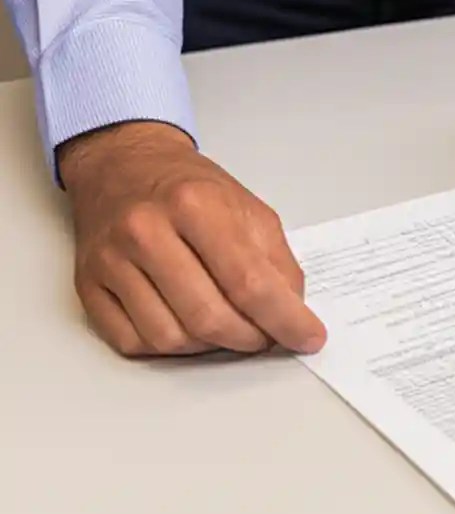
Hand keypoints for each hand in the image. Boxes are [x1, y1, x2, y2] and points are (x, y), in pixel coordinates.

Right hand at [59, 122, 326, 356]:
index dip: (284, 320)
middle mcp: (145, 231)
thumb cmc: (189, 188)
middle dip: (250, 339)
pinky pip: (133, 342)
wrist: (123, 166)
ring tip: (227, 324)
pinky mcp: (88, 286)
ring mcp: (111, 261)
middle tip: (266, 335)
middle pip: (208, 318)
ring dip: (210, 346)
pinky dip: (170, 347)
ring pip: (170, 338)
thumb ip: (277, 261)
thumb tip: (293, 313)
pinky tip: (186, 324)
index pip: (248, 282)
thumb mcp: (248, 208)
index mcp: (194, 205)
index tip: (308, 338)